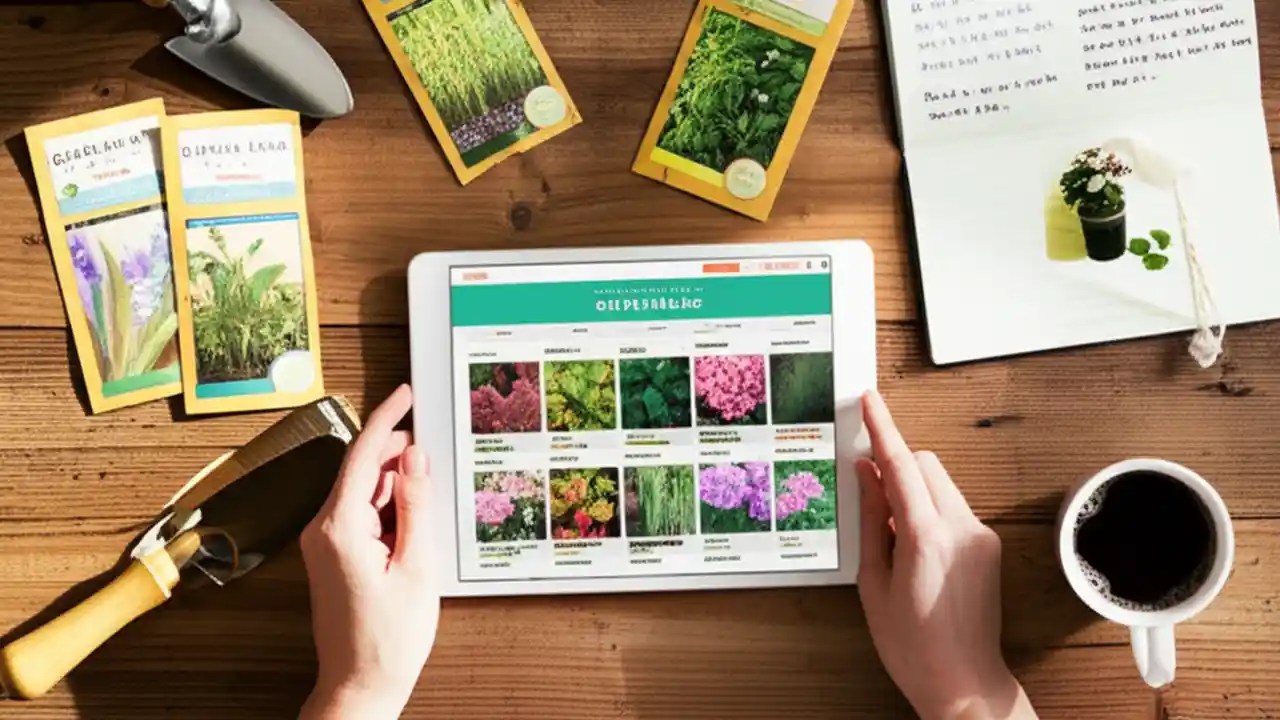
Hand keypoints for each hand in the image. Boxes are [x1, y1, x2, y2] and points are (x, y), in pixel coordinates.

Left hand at [298, 385, 438, 719]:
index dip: (387, 418)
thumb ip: (416, 505)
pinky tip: (414, 525)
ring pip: (364, 491)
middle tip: (436, 456)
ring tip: (430, 506)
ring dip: (397, 488)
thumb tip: (416, 457)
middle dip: (399, 457)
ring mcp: (324, 542)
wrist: (360, 686)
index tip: (405, 393)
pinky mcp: (332, 555)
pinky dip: (388, 509)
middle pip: (363, 469)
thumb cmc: (388, 639)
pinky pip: (361, 514)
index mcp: (340, 526)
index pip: (363, 453)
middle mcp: (323, 529)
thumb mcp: (417, 565)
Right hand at [856, 390, 1036, 719]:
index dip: (882, 428)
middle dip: (896, 465)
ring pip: (940, 483)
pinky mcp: (989, 544)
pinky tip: (915, 550)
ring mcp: (980, 535)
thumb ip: (871, 519)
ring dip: (912, 490)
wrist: (963, 680)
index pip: (902, 464)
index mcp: (925, 537)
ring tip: (893, 538)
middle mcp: (961, 528)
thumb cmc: (912, 645)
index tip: (869, 401)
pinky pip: (953, 507)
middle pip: (925, 464)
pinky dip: (929, 511)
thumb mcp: (873, 581)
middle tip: (868, 490)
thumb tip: (867, 473)